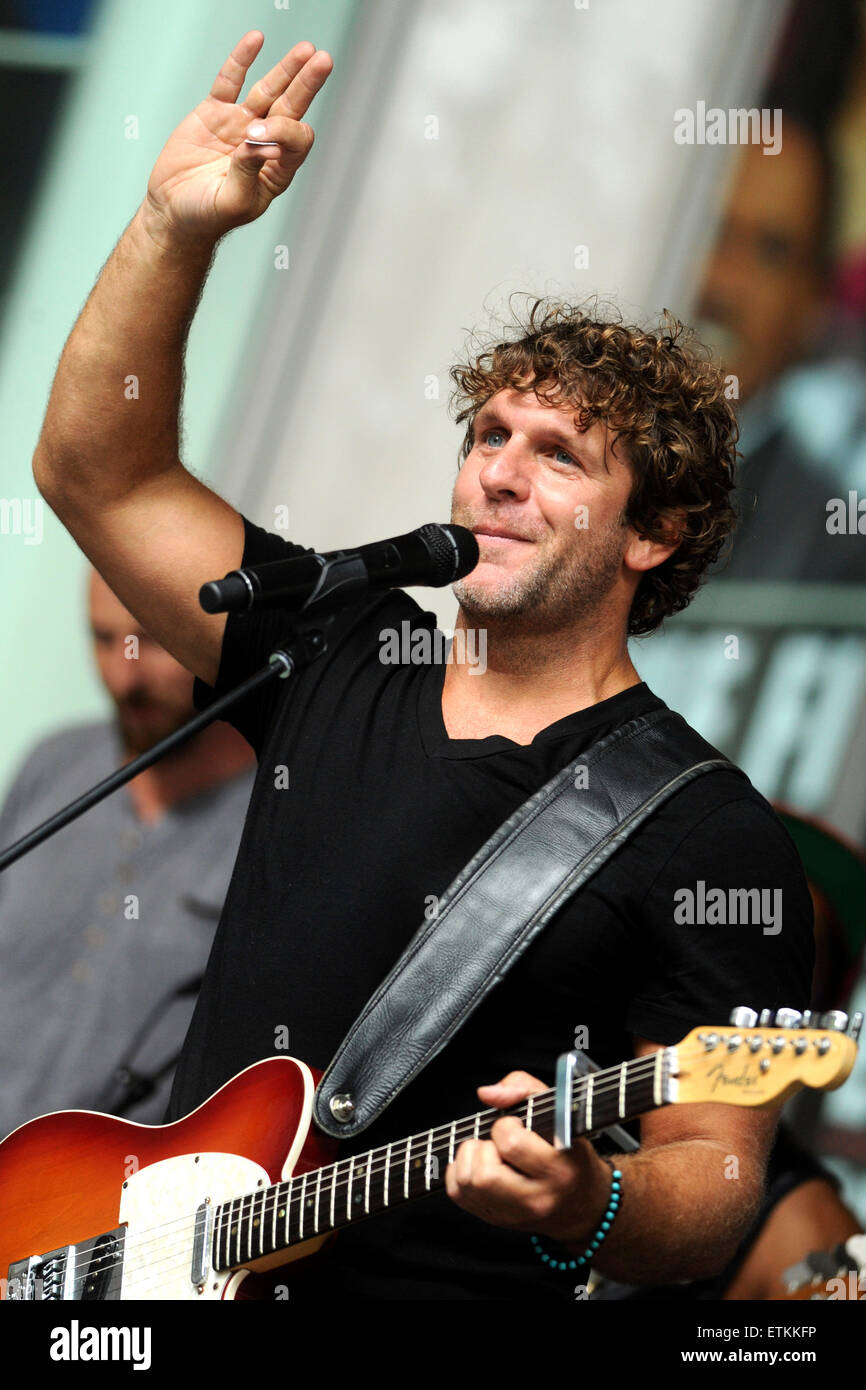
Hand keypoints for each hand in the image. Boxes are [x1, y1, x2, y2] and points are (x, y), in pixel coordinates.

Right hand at [143, 32, 331, 247]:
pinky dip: (242, 60)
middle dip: (307, 84)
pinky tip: (256, 39)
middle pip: (291, 107)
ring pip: (268, 90)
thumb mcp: (231, 203)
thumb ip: (248, 174)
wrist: (172, 211)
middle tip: (323, 61)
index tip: (256, 136)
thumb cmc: (205, 217)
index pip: (294, 140)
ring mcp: (239, 125)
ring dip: (286, 69)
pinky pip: (231, 81)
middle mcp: (263, 143)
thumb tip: (263, 144)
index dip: (283, 131)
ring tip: (306, 49)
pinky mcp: (214, 113)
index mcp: (275, 169)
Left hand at [444, 1071, 612, 1244]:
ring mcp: (514, 1216)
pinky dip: (459, 1173)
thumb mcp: (562, 1112)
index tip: (516, 1124)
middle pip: (483, 1175)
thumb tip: (487, 1093)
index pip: (511, 1144)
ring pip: (466, 1184)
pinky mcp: (497, 1221)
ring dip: (469, 1159)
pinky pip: (458, 1194)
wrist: (583, 1206)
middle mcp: (536, 1200)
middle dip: (483, 1147)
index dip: (505, 1125)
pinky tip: (479, 1165)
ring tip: (490, 1153)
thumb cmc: (571, 1153)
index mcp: (559, 1171)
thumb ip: (525, 1088)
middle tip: (498, 1142)